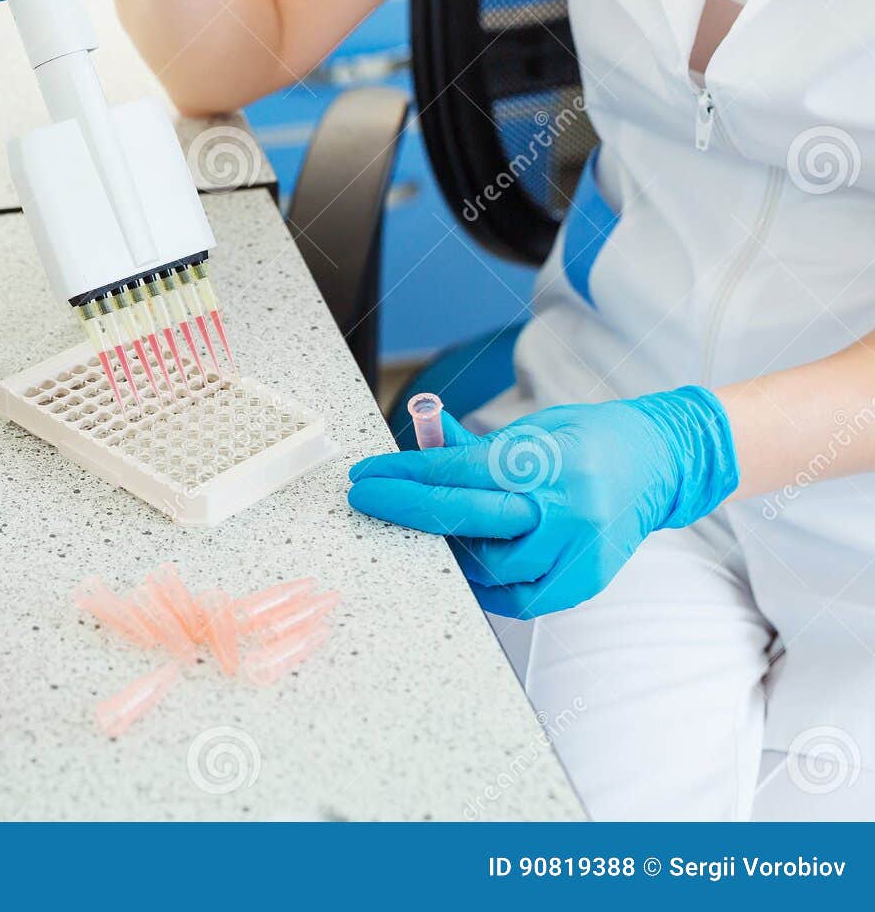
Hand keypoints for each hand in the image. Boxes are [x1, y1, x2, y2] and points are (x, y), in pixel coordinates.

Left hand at [347, 388, 738, 617]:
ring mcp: (579, 550)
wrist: (660, 463)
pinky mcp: (587, 581)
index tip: (368, 477)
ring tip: (423, 528)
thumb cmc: (589, 441)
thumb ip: (472, 447)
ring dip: (447, 548)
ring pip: (489, 567)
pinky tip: (463, 562)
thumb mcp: (532, 429)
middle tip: (367, 500)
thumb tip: (415, 446)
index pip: (458, 473)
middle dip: (406, 510)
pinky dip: (484, 584)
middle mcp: (566, 508)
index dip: (405, 477)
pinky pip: (519, 597)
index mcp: (550, 461)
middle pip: (466, 518)